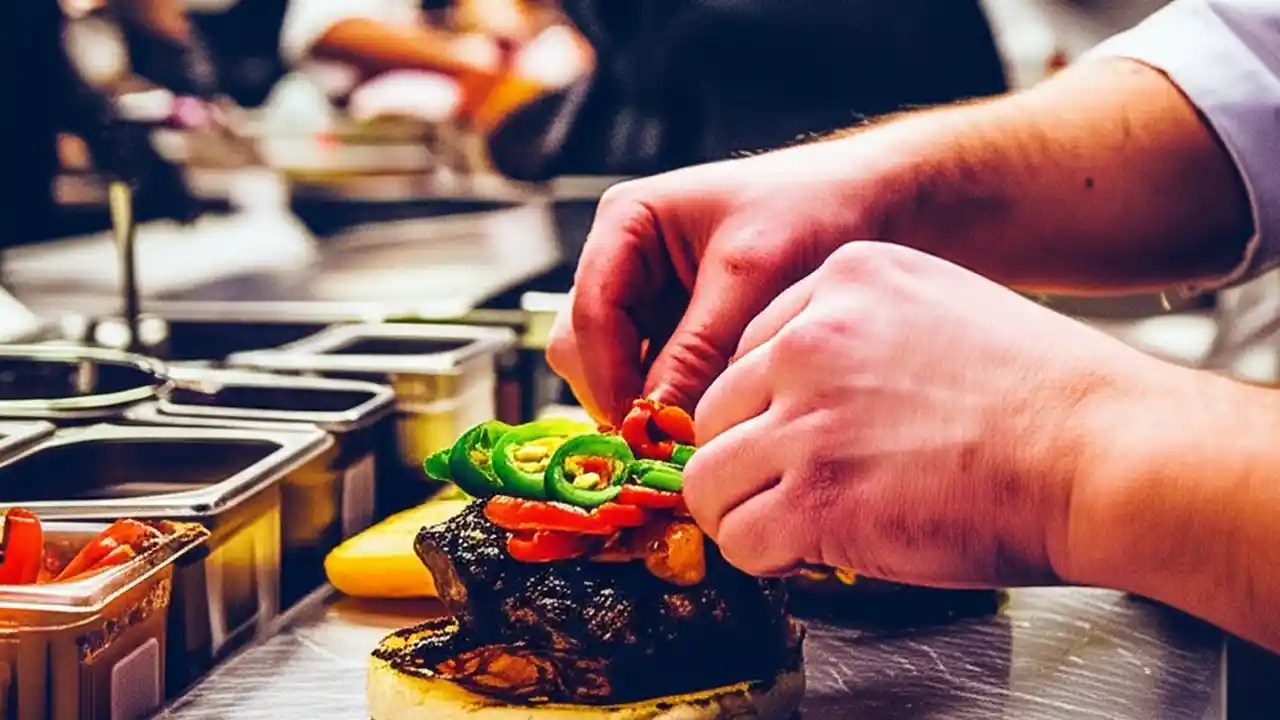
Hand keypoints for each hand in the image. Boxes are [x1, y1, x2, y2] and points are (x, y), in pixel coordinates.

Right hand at [546, 139, 905, 422]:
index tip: (643, 429)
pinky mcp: (676, 331)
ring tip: (695, 432)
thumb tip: (656, 423)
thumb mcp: (753, 274)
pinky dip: (671, 405)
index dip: (609, 376)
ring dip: (644, 404)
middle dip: (619, 394)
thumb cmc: (812, 209)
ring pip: (610, 370)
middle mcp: (624, 262)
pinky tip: (708, 421)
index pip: (589, 313)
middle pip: (582, 347)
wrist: (871, 201)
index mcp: (626, 224)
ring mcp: (647, 300)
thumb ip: (700, 347)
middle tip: (667, 442)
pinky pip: (652, 378)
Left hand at [684, 242, 1175, 586]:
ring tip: (787, 525)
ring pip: (709, 477)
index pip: (749, 348)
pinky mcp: (815, 497)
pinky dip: (761, 555)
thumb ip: (864, 334)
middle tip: (786, 489)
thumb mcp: (945, 310)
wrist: (1107, 450)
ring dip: (740, 509)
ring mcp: (808, 418)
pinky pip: (737, 536)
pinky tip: (804, 552)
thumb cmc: (1050, 396)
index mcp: (844, 281)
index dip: (765, 408)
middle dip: (745, 457)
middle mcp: (812, 340)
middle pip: (715, 410)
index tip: (791, 438)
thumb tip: (811, 391)